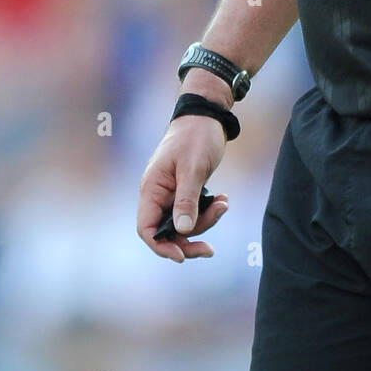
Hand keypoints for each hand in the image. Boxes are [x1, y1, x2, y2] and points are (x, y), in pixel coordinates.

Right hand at [137, 115, 229, 262]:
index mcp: (152, 188)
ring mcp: (172, 193)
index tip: (182, 255)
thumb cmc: (197, 136)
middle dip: (189, 240)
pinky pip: (194, 210)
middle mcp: (158, 194)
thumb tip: (181, 230)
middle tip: (210, 250)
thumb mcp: (193, 168)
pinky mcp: (186, 190)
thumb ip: (186, 199)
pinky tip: (224, 199)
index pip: (146, 228)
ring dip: (206, 220)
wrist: (208, 114)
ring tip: (224, 203)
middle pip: (167, 231)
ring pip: (184, 223)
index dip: (160, 246)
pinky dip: (209, 210)